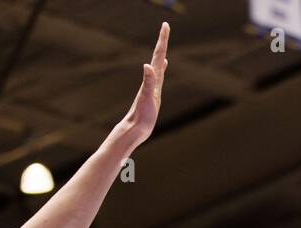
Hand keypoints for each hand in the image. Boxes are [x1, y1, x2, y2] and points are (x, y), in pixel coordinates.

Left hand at [118, 22, 169, 143]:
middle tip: (165, 27)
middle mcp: (151, 80)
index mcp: (152, 79)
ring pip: (158, 65)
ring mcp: (152, 86)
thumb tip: (147, 65)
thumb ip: (148, 81)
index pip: (158, 55)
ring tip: (164, 45)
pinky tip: (161, 67)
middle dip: (163, 41)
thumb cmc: (142, 116)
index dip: (162, 41)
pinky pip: (158, 77)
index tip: (165, 26)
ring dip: (161, 54)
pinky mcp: (153, 93)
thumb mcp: (146, 98)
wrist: (135, 129)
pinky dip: (161, 69)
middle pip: (158, 56)